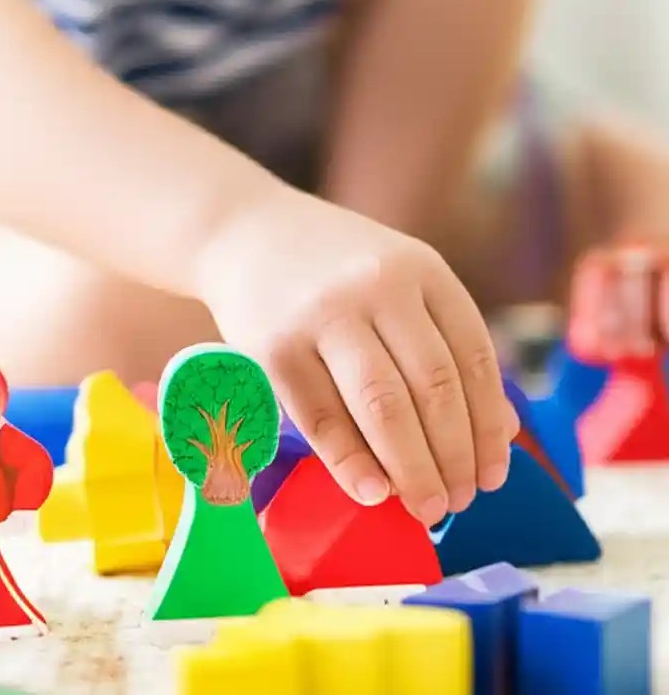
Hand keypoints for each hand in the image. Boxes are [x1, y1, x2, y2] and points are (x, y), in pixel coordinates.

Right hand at [195, 188, 518, 525]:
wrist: (241, 232)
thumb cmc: (331, 271)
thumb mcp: (397, 281)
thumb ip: (443, 342)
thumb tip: (498, 433)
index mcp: (421, 271)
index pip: (473, 358)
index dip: (488, 425)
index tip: (494, 476)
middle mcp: (377, 288)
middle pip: (432, 387)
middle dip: (454, 457)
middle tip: (460, 502)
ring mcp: (322, 317)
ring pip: (383, 406)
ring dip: (412, 467)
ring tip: (426, 507)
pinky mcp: (274, 348)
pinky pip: (321, 417)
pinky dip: (350, 462)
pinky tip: (372, 492)